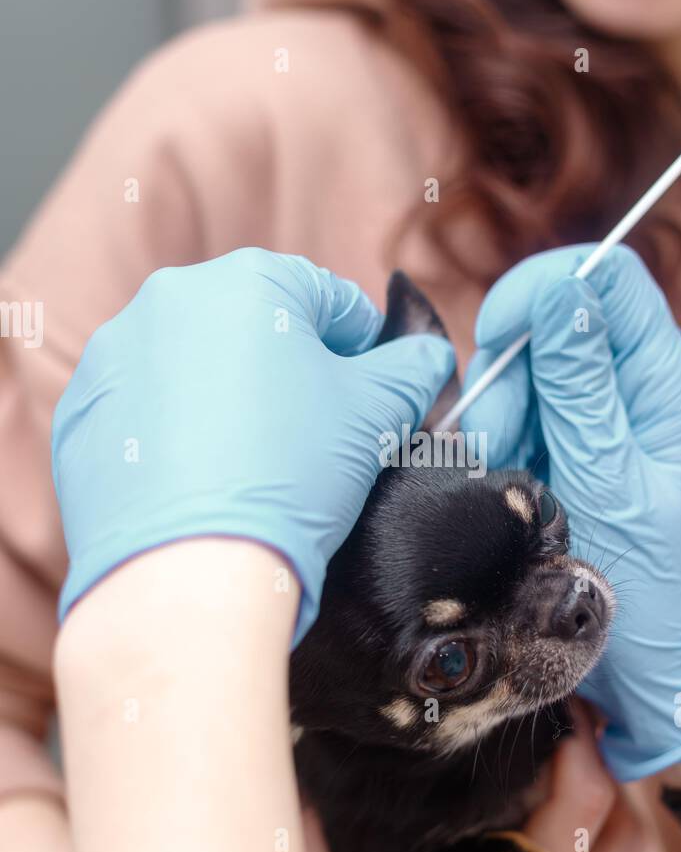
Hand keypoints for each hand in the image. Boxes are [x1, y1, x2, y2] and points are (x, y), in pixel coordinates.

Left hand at [52, 250, 453, 641]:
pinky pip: (144, 411)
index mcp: (247, 280)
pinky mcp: (81, 413)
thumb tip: (428, 356)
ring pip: (194, 366)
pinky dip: (176, 434)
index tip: (371, 389)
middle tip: (315, 433)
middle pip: (253, 324)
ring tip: (255, 464)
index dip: (361, 346)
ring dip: (229, 398)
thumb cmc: (291, 477)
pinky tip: (202, 482)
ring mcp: (113, 356)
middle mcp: (168, 300)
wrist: (191, 571)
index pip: (327, 297)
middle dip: (289, 369)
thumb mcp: (375, 414)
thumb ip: (410, 371)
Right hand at [462, 244, 680, 779]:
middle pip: (550, 324)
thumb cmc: (649, 586)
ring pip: (520, 375)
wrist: (648, 671)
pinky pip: (510, 420)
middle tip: (498, 441)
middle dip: (509, 373)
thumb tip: (558, 290)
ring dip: (495, 418)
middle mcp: (629, 393)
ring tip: (505, 481)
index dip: (547, 287)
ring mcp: (592, 424)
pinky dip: (492, 448)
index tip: (498, 333)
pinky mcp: (560, 456)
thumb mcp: (609, 480)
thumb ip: (580, 385)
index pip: (609, 282)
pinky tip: (498, 487)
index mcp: (662, 384)